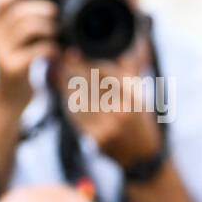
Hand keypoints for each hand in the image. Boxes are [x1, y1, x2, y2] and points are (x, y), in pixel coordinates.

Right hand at [0, 0, 56, 107]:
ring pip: (26, 28)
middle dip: (41, 9)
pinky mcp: (13, 68)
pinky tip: (58, 52)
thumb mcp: (18, 35)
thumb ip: (21, 11)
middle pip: (17, 12)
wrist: (12, 98)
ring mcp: (3, 52)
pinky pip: (36, 51)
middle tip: (57, 14)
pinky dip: (52, 48)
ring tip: (59, 34)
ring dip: (49, 28)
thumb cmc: (21, 61)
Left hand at [56, 38, 161, 168]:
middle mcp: (122, 111)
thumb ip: (133, 71)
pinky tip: (64, 95)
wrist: (143, 159)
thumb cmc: (141, 123)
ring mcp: (108, 126)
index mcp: (135, 99)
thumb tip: (135, 42)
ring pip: (79, 98)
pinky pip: (77, 116)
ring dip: (66, 84)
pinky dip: (68, 103)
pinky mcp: (96, 138)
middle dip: (72, 69)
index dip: (87, 61)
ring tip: (58, 73)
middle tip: (61, 58)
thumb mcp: (142, 96)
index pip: (106, 73)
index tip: (74, 52)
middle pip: (89, 83)